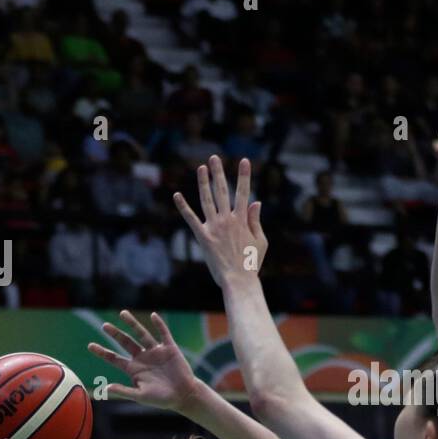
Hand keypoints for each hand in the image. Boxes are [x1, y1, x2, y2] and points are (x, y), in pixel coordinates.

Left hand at [88, 309, 202, 413]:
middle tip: (105, 326)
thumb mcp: (140, 396)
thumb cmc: (162, 399)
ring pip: (142, 334)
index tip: (90, 346)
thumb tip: (105, 388)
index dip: (102, 352)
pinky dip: (159, 325)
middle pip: (125, 342)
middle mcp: (142, 358)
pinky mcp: (169, 349)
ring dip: (133, 324)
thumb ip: (124, 391)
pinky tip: (153, 315)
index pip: (114, 358)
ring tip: (123, 313)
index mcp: (134, 369)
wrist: (184, 396)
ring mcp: (156, 352)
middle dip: (115, 334)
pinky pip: (163, 334)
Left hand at [174, 155, 267, 287]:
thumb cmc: (252, 263)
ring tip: (201, 168)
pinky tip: (177, 195)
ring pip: (207, 200)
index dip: (244, 176)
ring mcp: (214, 227)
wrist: (239, 281)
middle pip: (222, 191)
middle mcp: (227, 220)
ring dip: (203, 183)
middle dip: (219, 173)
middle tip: (215, 157)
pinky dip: (183, 207)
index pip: (243, 193)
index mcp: (242, 220)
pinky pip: (191, 219)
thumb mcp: (261, 241)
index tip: (244, 161)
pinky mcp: (203, 237)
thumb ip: (256, 221)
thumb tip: (256, 202)